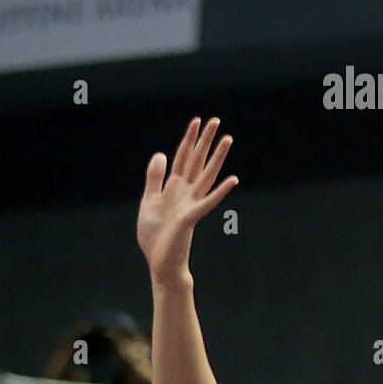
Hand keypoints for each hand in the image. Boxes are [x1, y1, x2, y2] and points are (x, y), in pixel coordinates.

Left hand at [138, 117, 237, 282]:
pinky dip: (220, 192)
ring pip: (206, 176)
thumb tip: (161, 154)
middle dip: (205, 141)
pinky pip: (208, 203)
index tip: (197, 121)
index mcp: (174, 188)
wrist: (159, 263)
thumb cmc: (156, 237)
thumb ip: (155, 179)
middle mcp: (185, 193)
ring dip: (217, 158)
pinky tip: (232, 180)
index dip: (189, 139)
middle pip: (197, 161)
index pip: (183, 158)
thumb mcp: (149, 202)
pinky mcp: (190, 219)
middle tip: (216, 120)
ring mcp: (190, 204)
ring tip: (227, 139)